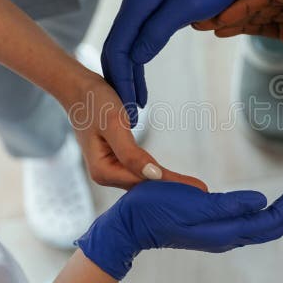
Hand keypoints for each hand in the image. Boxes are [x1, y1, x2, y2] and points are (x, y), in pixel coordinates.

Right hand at [64, 72, 205, 189]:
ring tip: (194, 190)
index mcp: (104, 172)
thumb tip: (154, 176)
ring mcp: (111, 168)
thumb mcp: (115, 124)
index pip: (145, 184)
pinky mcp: (117, 160)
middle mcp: (106, 175)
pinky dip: (159, 175)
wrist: (78, 88)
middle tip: (204, 193)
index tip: (198, 191)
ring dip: (168, 184)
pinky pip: (142, 171)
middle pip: (145, 187)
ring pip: (144, 181)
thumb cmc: (95, 102)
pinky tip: (175, 180)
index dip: (172, 187)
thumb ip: (132, 153)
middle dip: (173, 190)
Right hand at [78, 177, 282, 279]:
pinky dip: (260, 213)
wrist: (129, 225)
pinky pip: (244, 223)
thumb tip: (260, 202)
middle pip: (268, 226)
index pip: (268, 222)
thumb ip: (227, 205)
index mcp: (224, 231)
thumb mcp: (191, 203)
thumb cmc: (155, 210)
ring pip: (257, 226)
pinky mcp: (209, 228)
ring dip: (277, 212)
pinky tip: (262, 203)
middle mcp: (226, 236)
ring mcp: (217, 234)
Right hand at [101, 0, 266, 123]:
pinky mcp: (153, 17)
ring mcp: (142, 12)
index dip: (120, 78)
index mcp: (137, 4)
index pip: (117, 47)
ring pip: (124, 51)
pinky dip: (136, 68)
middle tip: (127, 114)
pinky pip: (137, 47)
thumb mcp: (186, 7)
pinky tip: (140, 88)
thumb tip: (135, 58)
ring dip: (126, 79)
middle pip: (115, 51)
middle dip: (118, 82)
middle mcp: (133, 7)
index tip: (127, 105)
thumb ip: (158, 30)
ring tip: (132, 107)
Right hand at [193, 0, 282, 96]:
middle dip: (230, 12)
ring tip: (206, 26)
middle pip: (259, 3)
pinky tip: (227, 32)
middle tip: (200, 20)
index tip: (218, 15)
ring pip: (260, 16)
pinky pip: (267, 28)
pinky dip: (247, 30)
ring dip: (234, 21)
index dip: (241, 4)